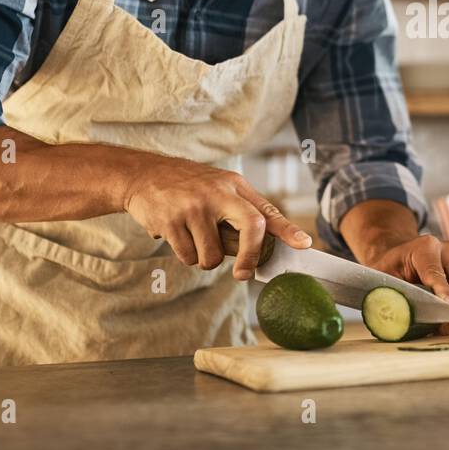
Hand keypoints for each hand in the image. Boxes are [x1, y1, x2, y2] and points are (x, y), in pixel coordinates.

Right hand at [123, 155, 310, 278]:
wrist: (143, 175)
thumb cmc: (189, 187)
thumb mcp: (220, 187)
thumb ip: (241, 213)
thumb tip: (260, 251)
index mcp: (235, 186)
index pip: (267, 210)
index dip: (288, 230)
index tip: (304, 245)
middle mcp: (218, 194)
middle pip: (252, 228)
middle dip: (250, 257)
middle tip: (243, 273)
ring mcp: (195, 207)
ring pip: (213, 255)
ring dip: (205, 259)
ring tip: (194, 240)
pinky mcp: (171, 221)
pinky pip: (188, 256)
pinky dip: (185, 255)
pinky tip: (177, 235)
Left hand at [365, 234, 448, 335]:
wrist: (398, 256)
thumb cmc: (388, 267)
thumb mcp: (381, 276)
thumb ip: (391, 293)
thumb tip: (398, 316)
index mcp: (425, 247)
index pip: (437, 273)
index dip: (444, 293)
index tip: (446, 309)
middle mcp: (448, 250)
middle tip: (444, 327)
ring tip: (446, 326)